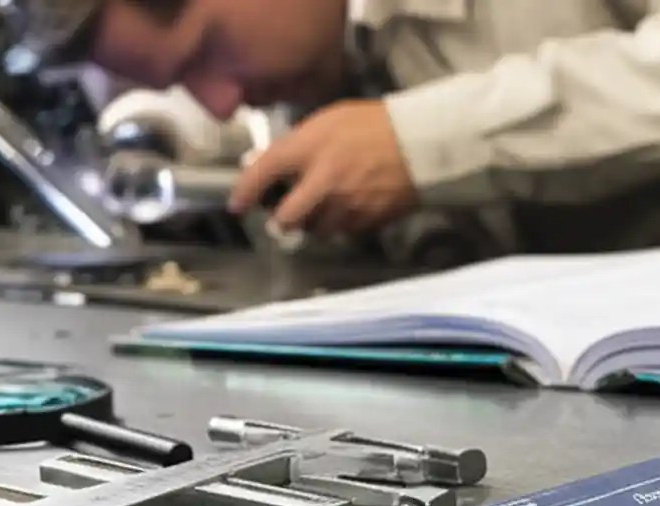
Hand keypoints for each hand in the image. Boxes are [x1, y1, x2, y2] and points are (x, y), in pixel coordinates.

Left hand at [228, 100, 418, 234]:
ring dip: (313, 222)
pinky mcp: (366, 221)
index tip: (237, 205)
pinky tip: (349, 207)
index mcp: (310, 148)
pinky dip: (340, 224)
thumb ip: (300, 142)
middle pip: (285, 218)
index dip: (244, 192)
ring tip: (324, 207)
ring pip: (314, 230)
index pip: (263, 172)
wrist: (422, 142)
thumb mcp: (330, 119)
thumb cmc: (375, 124)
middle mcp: (323, 181)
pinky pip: (342, 232)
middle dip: (281, 219)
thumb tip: (275, 164)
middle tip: (284, 213)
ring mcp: (345, 205)